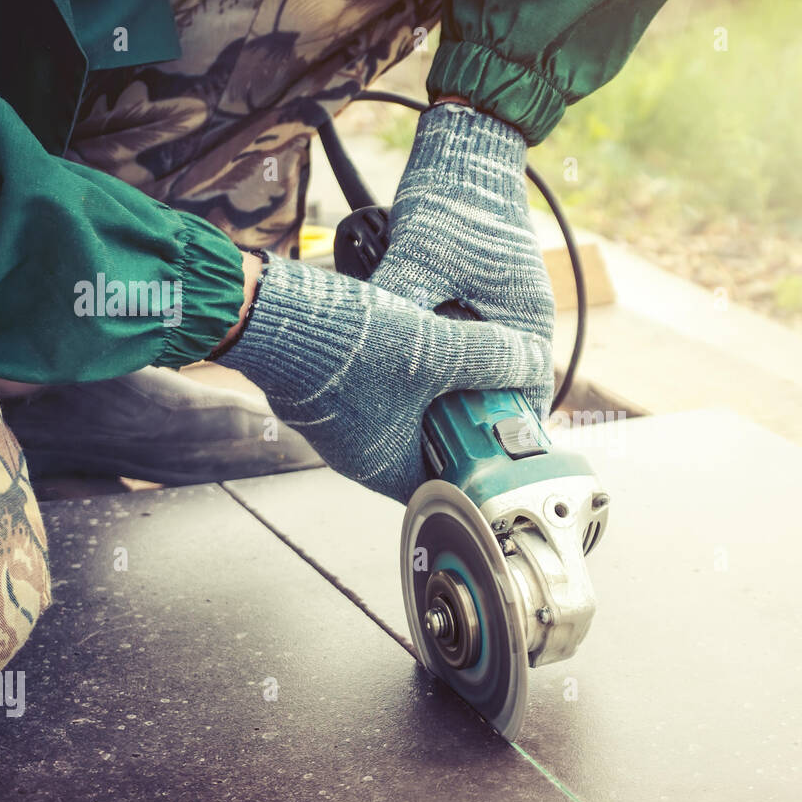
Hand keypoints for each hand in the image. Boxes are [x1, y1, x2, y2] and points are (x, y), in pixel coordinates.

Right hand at [217, 254, 549, 502]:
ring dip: (430, 398)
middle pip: (425, 452)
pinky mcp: (324, 393)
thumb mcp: (438, 350)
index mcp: (382, 467)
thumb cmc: (344, 348)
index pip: (444, 488)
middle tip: (492, 402)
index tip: (505, 446)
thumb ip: (491, 358)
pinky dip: (401, 380)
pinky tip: (418, 348)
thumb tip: (531, 360)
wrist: (269, 313)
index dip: (479, 468)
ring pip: (399, 420)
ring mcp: (336, 424)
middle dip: (459, 427)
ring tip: (462, 369)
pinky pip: (374, 396)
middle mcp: (355, 454)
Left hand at [370, 103, 555, 417]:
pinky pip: (463, 350)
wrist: (465, 150)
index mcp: (527, 326)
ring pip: (475, 375)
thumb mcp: (418, 264)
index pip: (520, 403)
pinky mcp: (480, 303)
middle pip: (494, 395)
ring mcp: (501, 315)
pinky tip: (401, 371)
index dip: (490, 438)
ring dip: (445, 393)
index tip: (460, 465)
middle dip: (458, 419)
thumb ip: (403, 312)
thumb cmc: (454, 202)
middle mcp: (522, 327)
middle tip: (418, 445)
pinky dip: (438, 365)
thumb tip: (369, 361)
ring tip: (403, 415)